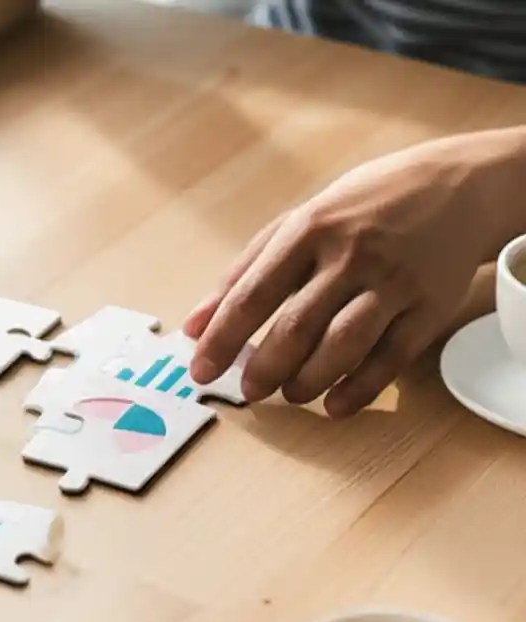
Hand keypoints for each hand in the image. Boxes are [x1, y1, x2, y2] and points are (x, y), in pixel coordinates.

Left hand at [184, 134, 517, 417]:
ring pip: (344, 343)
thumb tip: (193, 326)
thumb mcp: (298, 223)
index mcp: (309, 229)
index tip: (200, 369)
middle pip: (298, 324)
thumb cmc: (361, 208)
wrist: (459, 185)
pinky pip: (391, 357)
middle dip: (266, 366)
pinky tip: (334, 405)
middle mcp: (352, 254)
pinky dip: (359, 388)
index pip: (254, 292)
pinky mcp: (430, 306)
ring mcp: (394, 281)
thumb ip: (243, 272)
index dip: (223, 337)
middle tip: (248, 390)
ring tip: (290, 394)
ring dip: (309, 379)